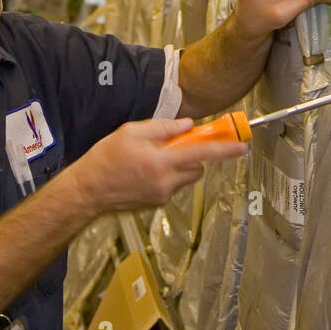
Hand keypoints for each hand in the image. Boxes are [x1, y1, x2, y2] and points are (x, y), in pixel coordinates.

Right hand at [68, 118, 245, 212]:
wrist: (88, 191)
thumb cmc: (106, 157)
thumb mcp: (132, 132)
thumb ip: (163, 128)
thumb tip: (189, 126)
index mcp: (161, 162)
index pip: (201, 154)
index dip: (224, 150)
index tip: (242, 146)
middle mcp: (166, 182)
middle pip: (197, 167)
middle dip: (194, 155)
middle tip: (178, 144)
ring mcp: (162, 196)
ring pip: (185, 178)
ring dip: (180, 166)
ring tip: (154, 158)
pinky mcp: (156, 204)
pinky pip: (172, 186)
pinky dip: (167, 176)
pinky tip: (145, 171)